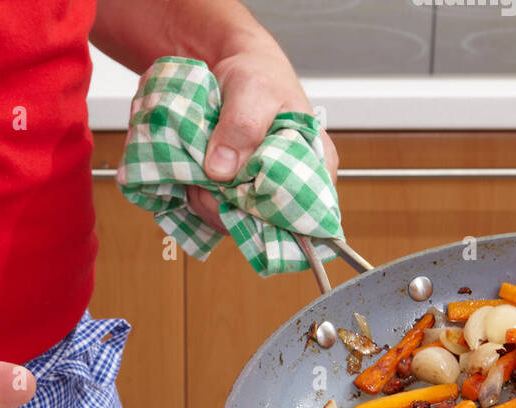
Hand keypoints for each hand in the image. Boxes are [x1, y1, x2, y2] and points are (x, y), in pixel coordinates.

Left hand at [186, 46, 339, 232]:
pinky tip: (198, 172)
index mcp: (317, 168)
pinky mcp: (238, 199)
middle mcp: (293, 190)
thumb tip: (224, 171)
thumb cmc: (259, 77)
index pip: (306, 220)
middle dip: (228, 206)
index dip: (269, 218)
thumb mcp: (254, 90)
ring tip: (203, 162)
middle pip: (264, 227)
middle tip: (208, 170)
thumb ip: (242, 126)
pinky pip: (217, 214)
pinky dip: (201, 197)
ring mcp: (263, 198)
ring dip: (208, 200)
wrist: (235, 72)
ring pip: (234, 223)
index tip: (235, 194)